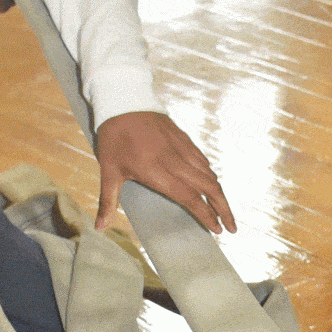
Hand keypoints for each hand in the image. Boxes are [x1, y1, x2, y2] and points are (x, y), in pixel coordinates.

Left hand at [94, 111, 235, 235]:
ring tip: (225, 210)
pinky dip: (211, 175)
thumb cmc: (114, 138)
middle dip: (224, 209)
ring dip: (220, 194)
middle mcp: (175, 162)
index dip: (206, 215)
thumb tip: (99, 228)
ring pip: (209, 174)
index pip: (189, 198)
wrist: (123, 101)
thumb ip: (108, 201)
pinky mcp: (184, 139)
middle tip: (232, 227)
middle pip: (208, 188)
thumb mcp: (108, 171)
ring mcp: (182, 149)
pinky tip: (211, 184)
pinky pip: (203, 160)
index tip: (216, 230)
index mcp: (158, 172)